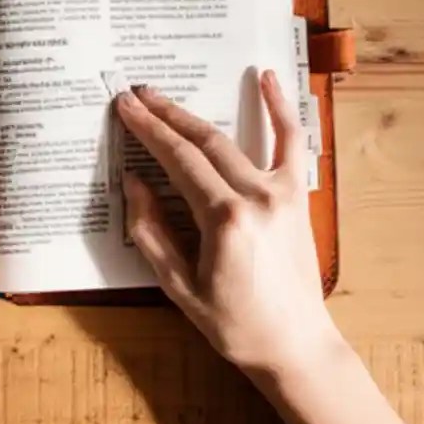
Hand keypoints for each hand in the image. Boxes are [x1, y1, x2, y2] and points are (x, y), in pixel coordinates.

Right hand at [115, 71, 341, 374]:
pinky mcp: (298, 197)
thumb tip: (133, 185)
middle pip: (202, 142)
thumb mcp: (179, 287)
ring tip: (170, 95)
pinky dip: (282, 109)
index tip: (125, 108)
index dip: (148, 130)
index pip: (177, 160)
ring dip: (199, 115)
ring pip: (235, 139)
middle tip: (136, 95)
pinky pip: (293, 143)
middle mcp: (256, 196)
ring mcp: (282, 193)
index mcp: (224, 219)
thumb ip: (152, 233)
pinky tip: (270, 78)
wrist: (295, 344)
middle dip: (165, 115)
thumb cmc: (235, 325)